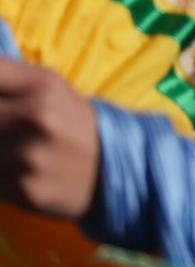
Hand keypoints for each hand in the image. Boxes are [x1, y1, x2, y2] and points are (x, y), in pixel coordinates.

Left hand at [0, 56, 98, 218]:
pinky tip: (13, 169)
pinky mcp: (23, 190)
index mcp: (41, 86)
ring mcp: (27, 157)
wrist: (112, 167)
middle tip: (4, 125)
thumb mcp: (47, 86)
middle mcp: (34, 118)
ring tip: (9, 146)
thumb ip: (5, 75)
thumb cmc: (70, 121)